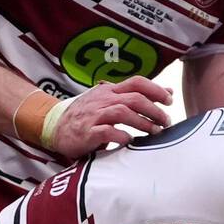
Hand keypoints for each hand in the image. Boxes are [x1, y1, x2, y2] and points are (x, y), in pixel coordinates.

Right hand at [50, 76, 172, 157]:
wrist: (54, 126)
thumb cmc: (88, 114)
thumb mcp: (111, 100)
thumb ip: (137, 96)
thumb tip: (168, 92)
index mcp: (110, 90)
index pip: (137, 82)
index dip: (156, 89)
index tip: (170, 100)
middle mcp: (103, 99)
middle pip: (134, 98)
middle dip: (154, 109)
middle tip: (166, 121)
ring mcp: (94, 115)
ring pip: (122, 112)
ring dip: (142, 122)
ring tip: (155, 132)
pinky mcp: (86, 133)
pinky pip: (106, 132)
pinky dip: (121, 136)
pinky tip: (129, 141)